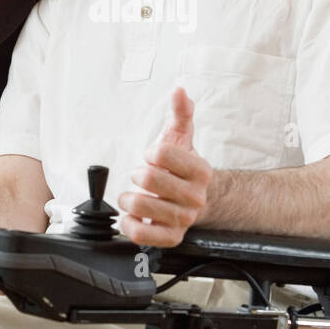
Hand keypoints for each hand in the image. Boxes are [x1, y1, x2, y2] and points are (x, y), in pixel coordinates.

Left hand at [117, 87, 211, 246]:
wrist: (194, 200)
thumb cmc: (181, 167)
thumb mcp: (181, 137)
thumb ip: (181, 112)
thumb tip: (179, 90)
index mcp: (201, 170)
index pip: (161, 154)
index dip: (150, 153)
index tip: (153, 157)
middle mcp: (196, 197)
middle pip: (149, 179)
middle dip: (137, 174)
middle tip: (141, 177)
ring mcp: (184, 218)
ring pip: (142, 207)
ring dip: (128, 199)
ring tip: (133, 197)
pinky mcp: (171, 237)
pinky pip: (142, 235)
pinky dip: (128, 224)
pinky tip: (130, 216)